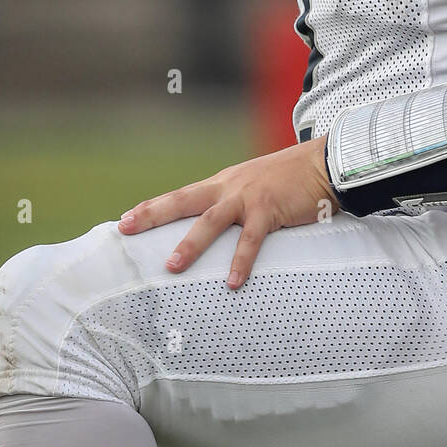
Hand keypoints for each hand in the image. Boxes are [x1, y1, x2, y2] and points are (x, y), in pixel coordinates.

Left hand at [117, 135, 338, 288]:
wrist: (321, 164)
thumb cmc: (290, 179)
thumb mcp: (254, 185)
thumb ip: (234, 203)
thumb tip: (218, 227)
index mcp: (223, 184)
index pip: (180, 195)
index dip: (152, 207)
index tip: (125, 220)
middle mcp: (229, 188)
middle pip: (183, 201)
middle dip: (153, 215)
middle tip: (125, 229)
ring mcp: (247, 198)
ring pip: (211, 221)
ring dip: (191, 244)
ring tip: (172, 266)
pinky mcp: (269, 210)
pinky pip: (251, 239)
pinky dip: (241, 260)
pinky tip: (233, 282)